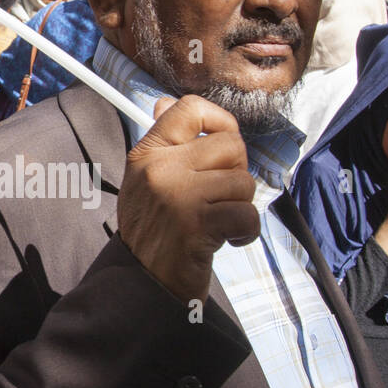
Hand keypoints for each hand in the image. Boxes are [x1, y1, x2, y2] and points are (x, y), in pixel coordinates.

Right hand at [117, 95, 259, 303]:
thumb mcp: (144, 181)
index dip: (219, 122)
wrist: (141, 284)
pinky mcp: (197, 224)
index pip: (189, 108)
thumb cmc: (152, 232)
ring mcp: (178, 195)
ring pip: (242, 181)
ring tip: (219, 222)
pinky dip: (245, 232)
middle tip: (219, 198)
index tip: (221, 149)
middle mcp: (160, 168)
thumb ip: (161, 143)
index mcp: (147, 153)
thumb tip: (164, 103)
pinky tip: (227, 240)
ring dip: (239, 206)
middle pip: (230, 144)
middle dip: (235, 173)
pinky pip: (246, 213)